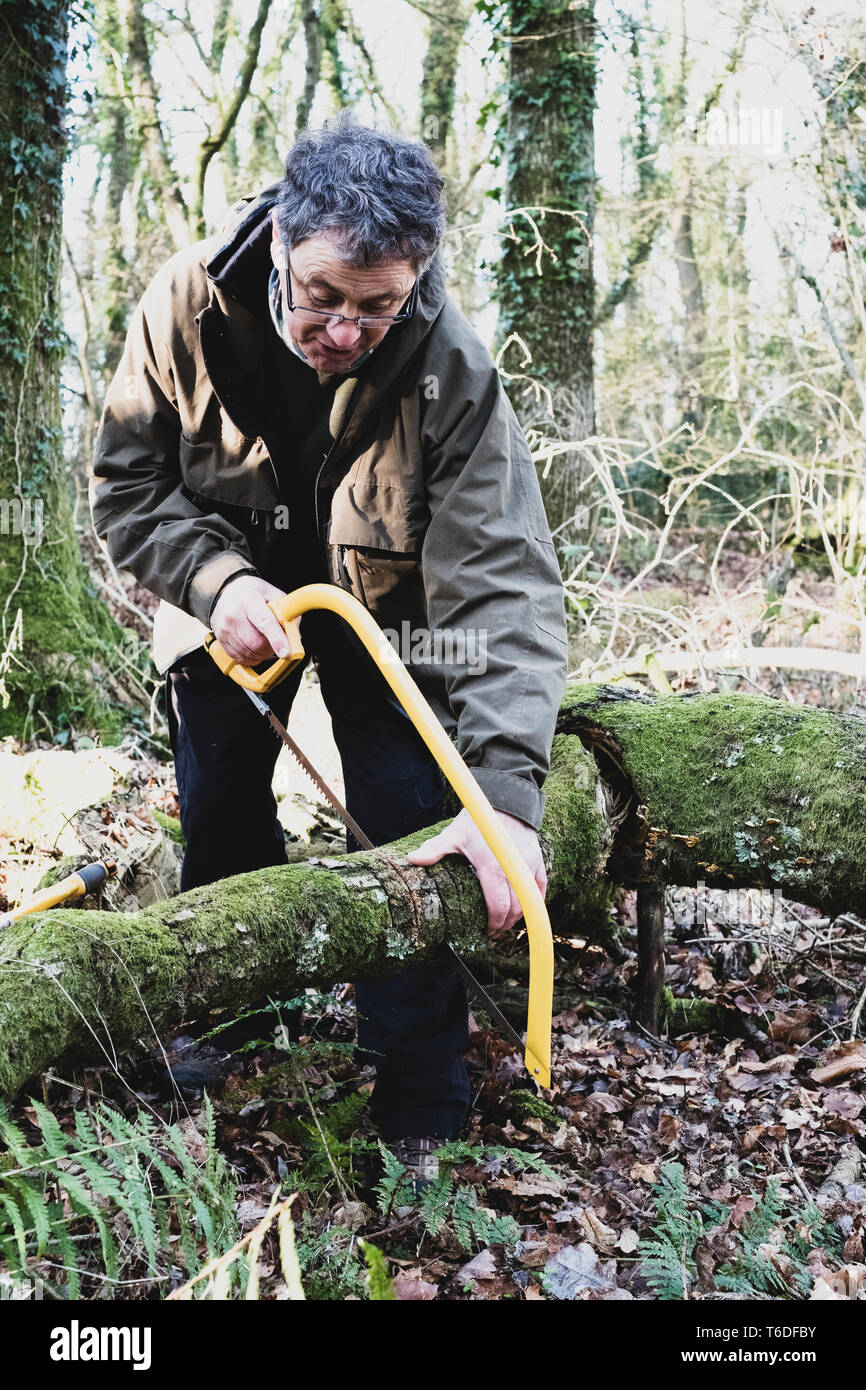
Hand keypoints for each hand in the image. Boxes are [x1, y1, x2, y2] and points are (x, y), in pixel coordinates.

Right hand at [209, 575, 291, 664]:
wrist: (228, 592)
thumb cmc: (253, 594)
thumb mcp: (273, 595)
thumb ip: (287, 613)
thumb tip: (295, 636)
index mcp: (249, 600)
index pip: (264, 622)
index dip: (276, 639)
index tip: (285, 652)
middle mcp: (233, 614)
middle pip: (256, 643)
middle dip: (271, 647)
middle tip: (276, 642)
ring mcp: (224, 628)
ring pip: (248, 653)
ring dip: (261, 653)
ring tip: (264, 641)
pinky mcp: (220, 639)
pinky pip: (239, 657)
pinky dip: (251, 657)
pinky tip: (254, 647)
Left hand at [406, 807, 546, 936]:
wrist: (507, 801)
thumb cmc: (480, 819)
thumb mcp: (454, 834)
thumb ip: (435, 850)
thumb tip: (412, 859)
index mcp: (493, 869)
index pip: (498, 906)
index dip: (493, 923)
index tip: (487, 931)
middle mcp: (514, 871)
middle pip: (515, 908)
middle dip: (505, 924)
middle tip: (494, 930)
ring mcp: (528, 867)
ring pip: (529, 901)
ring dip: (519, 915)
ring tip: (507, 922)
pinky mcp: (537, 861)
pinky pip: (541, 888)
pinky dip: (536, 901)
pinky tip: (528, 909)